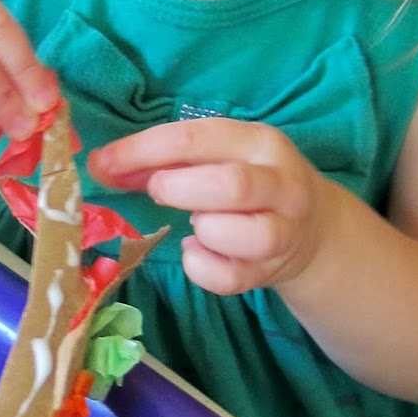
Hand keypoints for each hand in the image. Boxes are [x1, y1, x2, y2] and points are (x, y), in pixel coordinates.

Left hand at [88, 118, 332, 293]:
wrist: (314, 230)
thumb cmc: (249, 185)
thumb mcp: (218, 159)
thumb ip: (164, 161)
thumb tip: (103, 166)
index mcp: (259, 142)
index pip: (194, 139)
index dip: (140, 152)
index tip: (103, 164)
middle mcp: (280, 183)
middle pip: (229, 185)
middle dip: (177, 189)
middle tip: (158, 192)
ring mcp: (283, 230)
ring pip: (243, 234)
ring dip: (203, 230)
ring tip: (194, 225)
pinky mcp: (273, 271)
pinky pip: (230, 277)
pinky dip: (201, 268)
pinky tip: (197, 253)